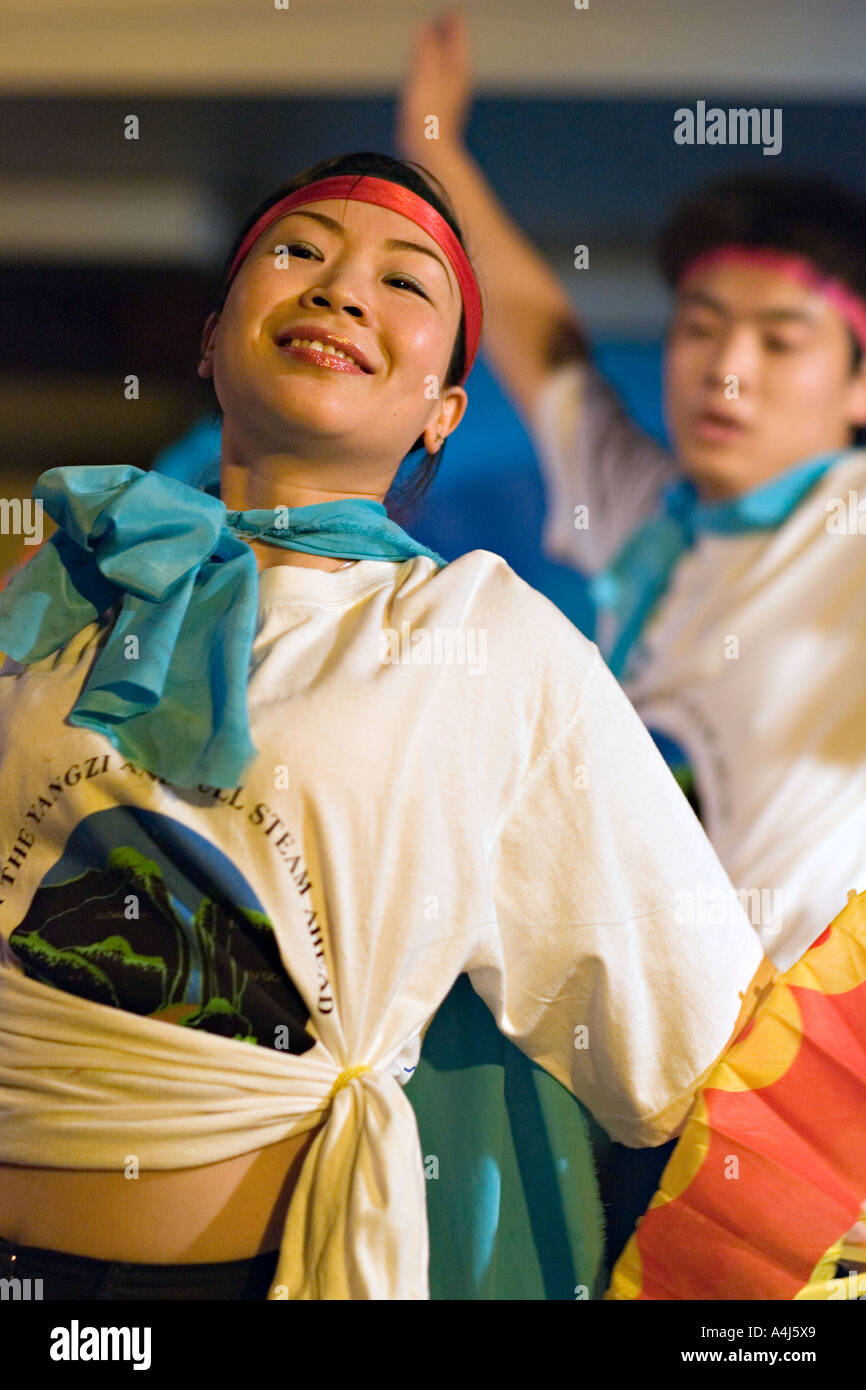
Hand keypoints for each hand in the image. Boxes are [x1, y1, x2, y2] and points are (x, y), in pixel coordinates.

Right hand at [396, 7, 472, 161]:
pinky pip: (439, 81)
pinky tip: (427, 76)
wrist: (428, 153)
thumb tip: (425, 26)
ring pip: (448, 66)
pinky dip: (434, 70)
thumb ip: (426, 47)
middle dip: (449, 34)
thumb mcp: (425, 72)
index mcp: (457, 68)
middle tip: (444, 19)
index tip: (450, 9)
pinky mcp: (439, 110)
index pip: (458, 36)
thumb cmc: (427, 116)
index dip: (452, 20)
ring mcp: (450, 97)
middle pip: (455, 50)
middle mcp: (458, 81)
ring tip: (434, 43)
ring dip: (441, 52)